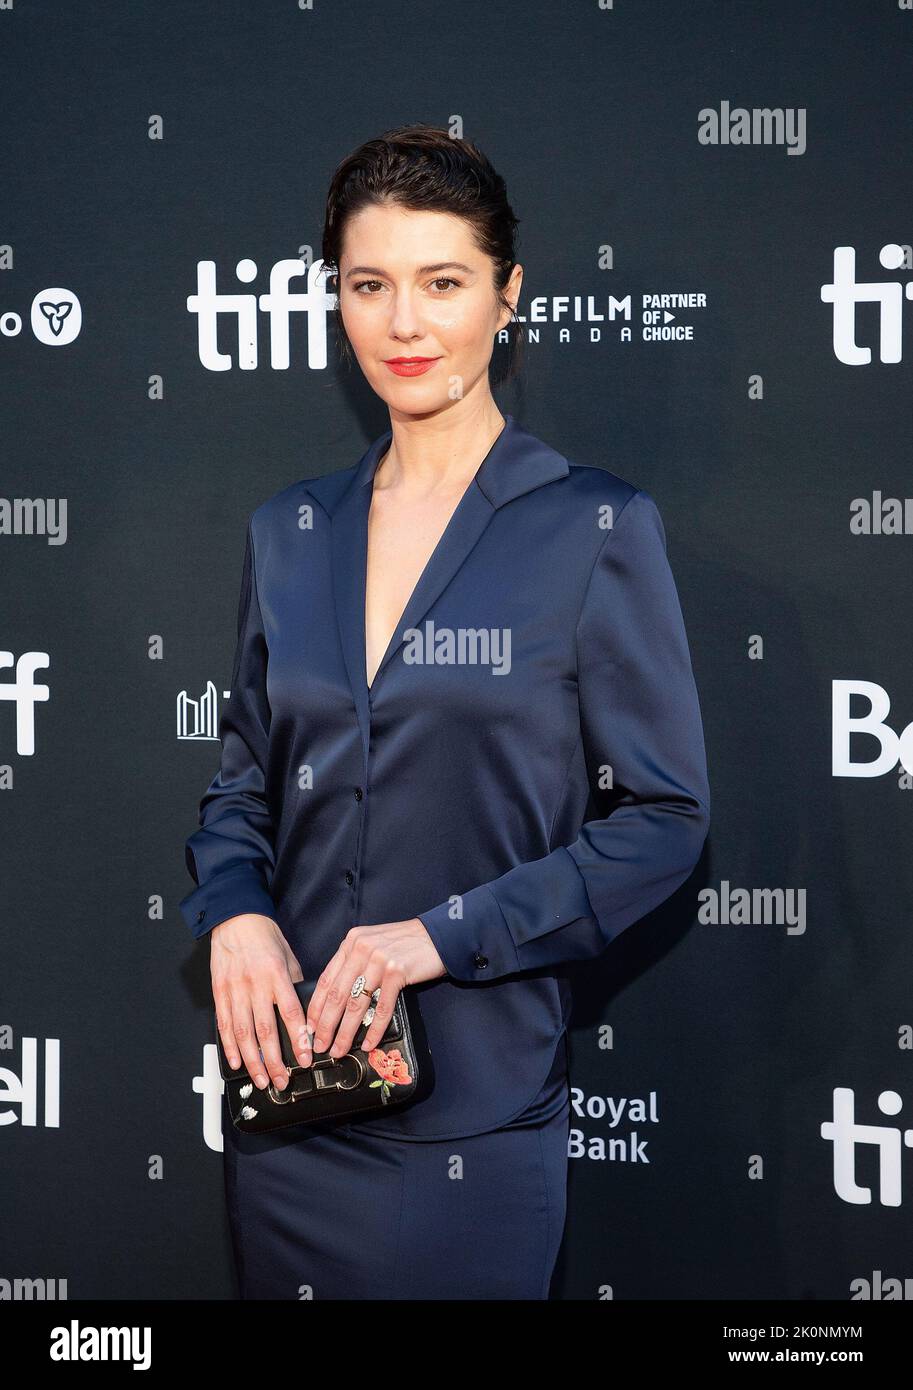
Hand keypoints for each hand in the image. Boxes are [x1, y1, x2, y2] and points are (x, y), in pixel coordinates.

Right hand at [210, 912, 312, 1092]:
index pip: (289, 1013)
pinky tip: (236, 1061)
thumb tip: (303, 1013)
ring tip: (261, 1079)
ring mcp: (234, 989)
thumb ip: (294, 985)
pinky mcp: (219, 992)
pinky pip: (224, 1024)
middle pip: (265, 1031)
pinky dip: (229, 1046)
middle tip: (282, 1080)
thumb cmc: (265, 936)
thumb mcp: (289, 957)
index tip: (306, 1058)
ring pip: (243, 1033)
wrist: (235, 918)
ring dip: (252, 1061)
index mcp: (276, 975)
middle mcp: (254, 984)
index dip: (298, 1039)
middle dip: (274, 1061)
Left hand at [307, 918, 445, 1061]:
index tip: (309, 1028)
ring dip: (345, 1032)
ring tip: (339, 1049)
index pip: (326, 979)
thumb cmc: (404, 944)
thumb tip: (336, 999)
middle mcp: (361, 949)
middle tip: (319, 1045)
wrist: (437, 936)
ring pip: (356, 1004)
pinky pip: (381, 1008)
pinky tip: (368, 1043)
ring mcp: (379, 960)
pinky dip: (374, 1030)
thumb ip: (353, 964)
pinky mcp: (397, 972)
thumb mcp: (372, 945)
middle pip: (337, 995)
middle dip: (326, 1025)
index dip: (316, 1007)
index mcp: (351, 943)